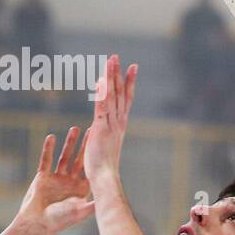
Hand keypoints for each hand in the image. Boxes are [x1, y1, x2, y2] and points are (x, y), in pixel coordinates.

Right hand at [11, 126, 93, 234]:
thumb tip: (110, 200)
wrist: (37, 224)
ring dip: (69, 143)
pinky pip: (46, 159)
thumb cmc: (59, 221)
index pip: (90, 169)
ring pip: (64, 157)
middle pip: (78, 159)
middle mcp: (69, 182)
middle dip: (84, 145)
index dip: (96, 157)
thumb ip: (93, 205)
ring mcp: (56, 178)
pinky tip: (51, 137)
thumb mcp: (79, 211)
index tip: (102, 144)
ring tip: (74, 129)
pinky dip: (48, 148)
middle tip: (91, 130)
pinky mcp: (42, 177)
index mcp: (80, 189)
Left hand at [83, 54, 136, 182]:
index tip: (133, 68)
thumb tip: (101, 130)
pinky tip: (101, 79)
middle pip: (120, 92)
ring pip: (112, 95)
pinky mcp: (101, 127)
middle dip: (119, 73)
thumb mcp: (107, 146)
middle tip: (118, 57)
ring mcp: (111, 123)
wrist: (105, 177)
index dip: (129, 82)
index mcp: (120, 125)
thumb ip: (106, 135)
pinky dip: (103, 91)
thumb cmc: (105, 168)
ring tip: (111, 60)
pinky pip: (102, 106)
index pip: (126, 99)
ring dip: (111, 76)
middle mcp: (118, 121)